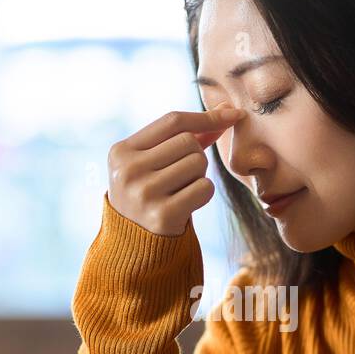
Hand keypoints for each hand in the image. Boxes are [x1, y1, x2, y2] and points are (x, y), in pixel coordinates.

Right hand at [106, 103, 244, 235]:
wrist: (134, 243)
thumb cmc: (151, 193)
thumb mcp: (155, 162)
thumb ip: (186, 137)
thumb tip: (226, 110)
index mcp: (121, 151)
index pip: (172, 121)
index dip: (206, 116)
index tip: (233, 113)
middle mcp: (128, 170)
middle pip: (189, 142)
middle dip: (197, 155)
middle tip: (183, 175)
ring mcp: (143, 194)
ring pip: (198, 163)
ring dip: (199, 175)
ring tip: (181, 190)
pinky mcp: (162, 215)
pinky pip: (204, 188)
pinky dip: (203, 193)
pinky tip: (187, 204)